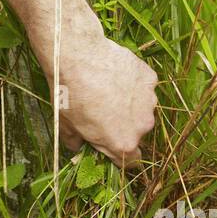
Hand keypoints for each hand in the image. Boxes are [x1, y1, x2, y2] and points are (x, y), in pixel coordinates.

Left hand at [53, 34, 157, 166]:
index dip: (116, 153)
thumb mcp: (66, 125)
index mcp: (123, 143)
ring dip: (130, 104)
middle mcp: (143, 126)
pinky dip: (133, 83)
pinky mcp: (150, 78)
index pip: (128, 161)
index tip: (106, 143)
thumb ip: (76, 141)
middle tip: (102, 110)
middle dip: (122, 126)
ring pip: (141, 108)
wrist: (78, 56)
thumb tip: (77, 146)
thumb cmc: (70, 94)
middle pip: (136, 132)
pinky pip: (143, 86)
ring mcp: (149, 100)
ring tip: (108, 89)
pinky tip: (116, 75)